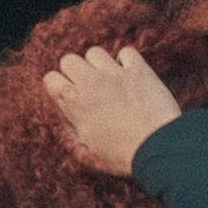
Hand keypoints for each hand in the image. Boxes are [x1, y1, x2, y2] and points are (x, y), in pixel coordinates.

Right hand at [43, 46, 184, 177]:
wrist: (157, 148)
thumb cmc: (122, 155)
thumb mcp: (89, 151)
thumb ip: (74, 129)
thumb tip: (68, 117)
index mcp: (74, 103)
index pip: (50, 79)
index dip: (58, 86)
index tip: (68, 94)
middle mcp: (90, 83)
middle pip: (69, 59)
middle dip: (75, 71)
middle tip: (88, 87)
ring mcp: (114, 74)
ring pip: (94, 52)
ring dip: (99, 64)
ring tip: (109, 79)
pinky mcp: (138, 70)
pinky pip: (126, 52)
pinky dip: (127, 61)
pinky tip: (130, 74)